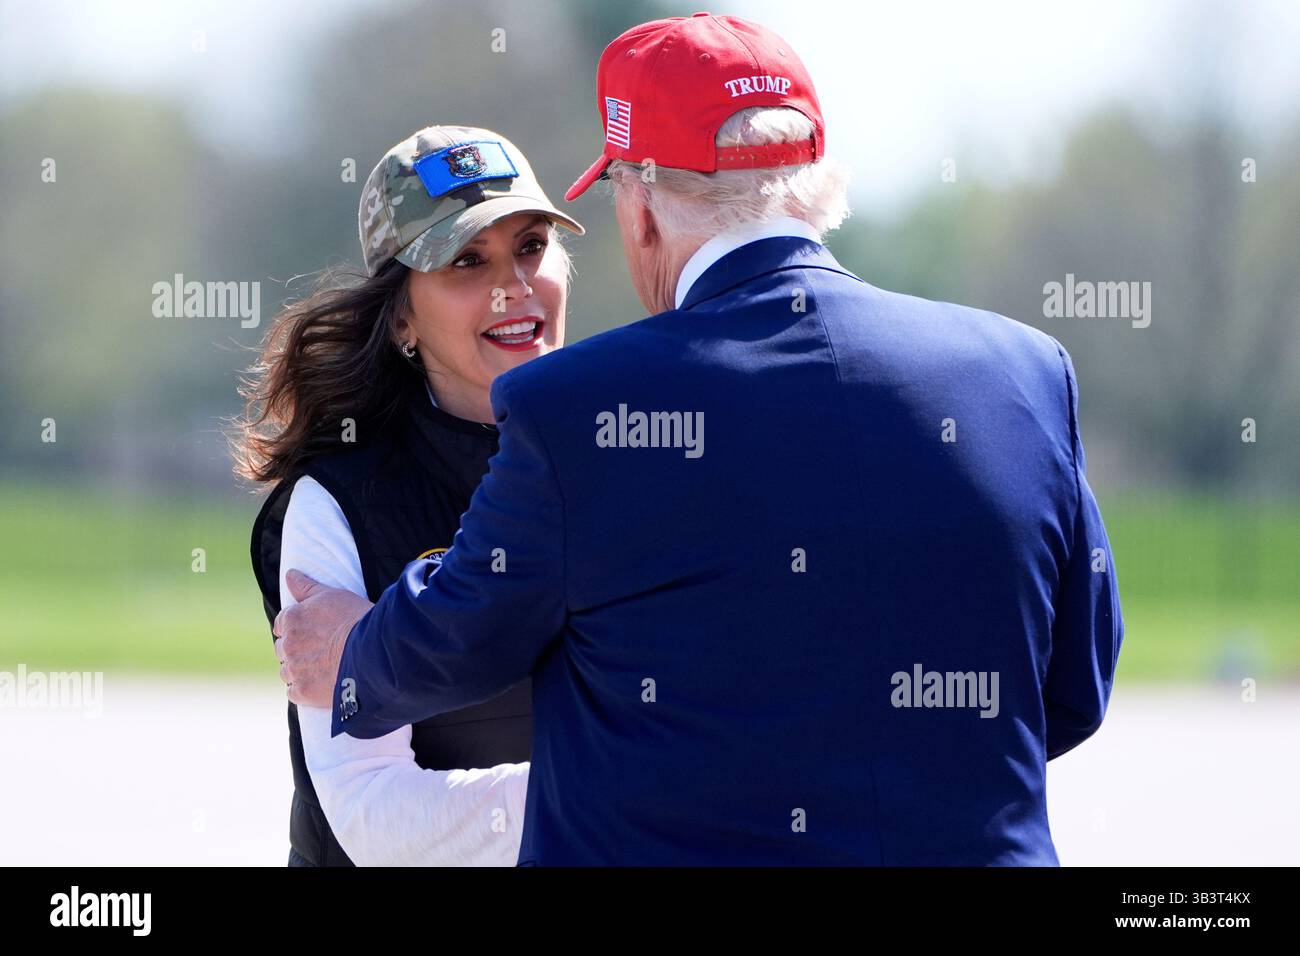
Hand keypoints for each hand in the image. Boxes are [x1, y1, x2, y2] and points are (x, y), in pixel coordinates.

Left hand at [273, 570, 372, 708]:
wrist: (372, 652)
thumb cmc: (356, 619)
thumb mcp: (332, 595)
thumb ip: (306, 586)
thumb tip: (289, 574)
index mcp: (291, 619)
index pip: (281, 624)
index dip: (295, 628)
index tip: (312, 632)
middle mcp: (287, 645)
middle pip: (283, 649)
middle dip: (297, 649)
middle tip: (322, 650)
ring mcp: (294, 670)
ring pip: (287, 671)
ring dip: (299, 670)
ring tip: (324, 668)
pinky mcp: (303, 692)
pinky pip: (293, 692)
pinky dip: (304, 689)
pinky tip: (321, 683)